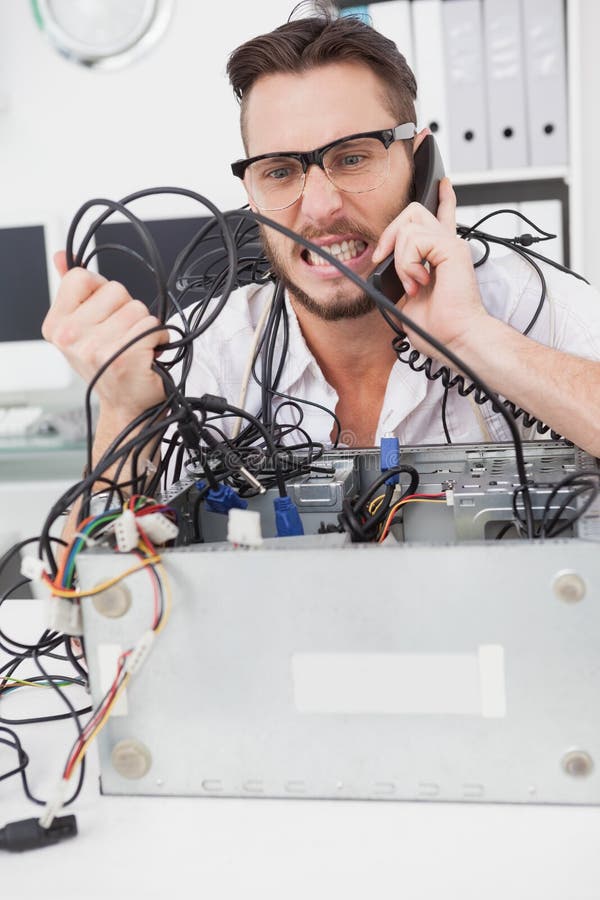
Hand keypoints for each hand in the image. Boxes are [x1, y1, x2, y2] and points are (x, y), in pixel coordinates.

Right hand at [42, 252, 169, 419]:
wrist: (126, 405)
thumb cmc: (107, 366)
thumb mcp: (81, 328)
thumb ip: (72, 290)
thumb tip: (61, 256)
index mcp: (56, 326)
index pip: (81, 277)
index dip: (100, 290)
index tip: (104, 311)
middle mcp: (71, 338)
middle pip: (116, 290)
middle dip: (126, 309)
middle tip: (120, 336)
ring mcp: (97, 349)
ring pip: (138, 309)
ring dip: (143, 326)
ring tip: (134, 347)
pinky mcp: (125, 357)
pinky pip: (154, 326)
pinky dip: (158, 338)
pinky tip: (146, 355)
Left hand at [372, 178, 488, 360]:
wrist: (455, 340)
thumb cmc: (439, 328)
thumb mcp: (407, 300)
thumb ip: (399, 278)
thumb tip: (382, 269)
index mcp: (442, 255)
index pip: (443, 214)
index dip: (442, 196)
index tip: (443, 182)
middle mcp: (449, 245)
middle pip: (414, 211)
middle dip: (390, 233)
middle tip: (384, 261)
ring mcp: (451, 244)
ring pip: (409, 225)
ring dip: (400, 258)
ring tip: (412, 283)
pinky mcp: (452, 249)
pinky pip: (414, 240)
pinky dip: (408, 263)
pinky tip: (419, 281)